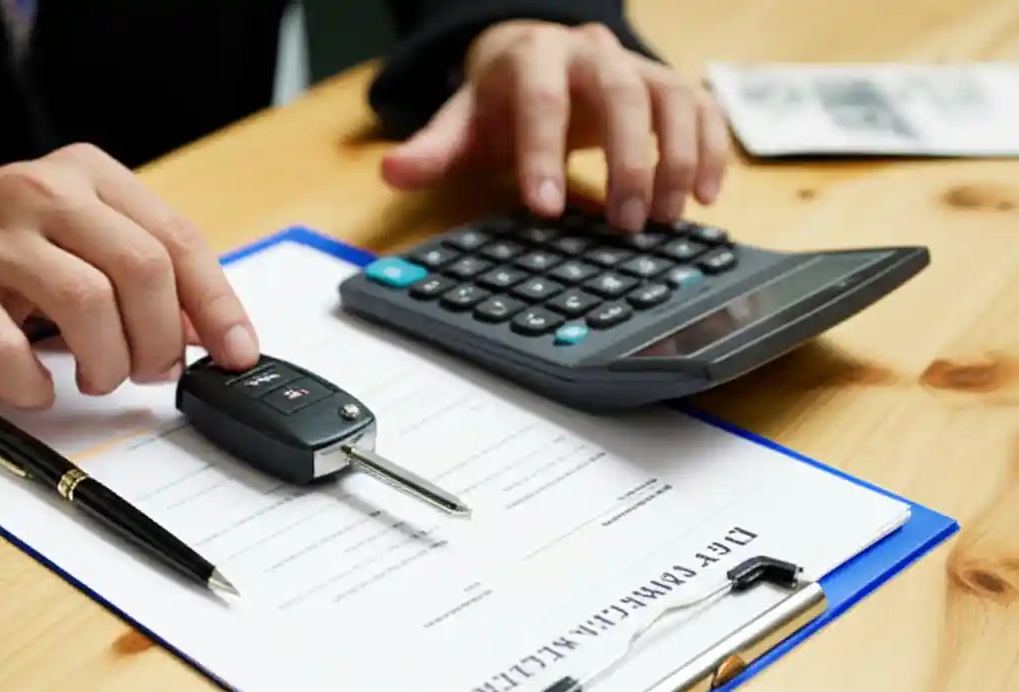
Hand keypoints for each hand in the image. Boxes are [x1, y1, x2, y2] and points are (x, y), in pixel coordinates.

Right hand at [0, 143, 259, 407]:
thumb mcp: (72, 236)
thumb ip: (138, 271)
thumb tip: (206, 330)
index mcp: (88, 176)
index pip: (177, 239)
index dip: (218, 305)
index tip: (238, 354)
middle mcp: (43, 194)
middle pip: (142, 269)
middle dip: (163, 339)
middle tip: (152, 372)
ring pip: (87, 304)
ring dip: (108, 361)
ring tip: (98, 377)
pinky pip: (10, 349)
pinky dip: (36, 384)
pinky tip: (37, 387)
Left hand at [381, 20, 729, 230]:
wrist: (539, 59)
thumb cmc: (501, 102)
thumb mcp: (463, 123)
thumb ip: (432, 149)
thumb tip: (392, 172)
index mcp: (532, 58)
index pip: (541, 101)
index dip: (544, 153)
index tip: (545, 208)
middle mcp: (591, 54)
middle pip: (621, 94)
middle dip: (627, 160)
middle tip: (623, 224)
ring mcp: (637, 66)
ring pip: (671, 99)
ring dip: (676, 160)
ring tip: (667, 219)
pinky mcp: (670, 84)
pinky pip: (703, 109)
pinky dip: (712, 150)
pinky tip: (708, 198)